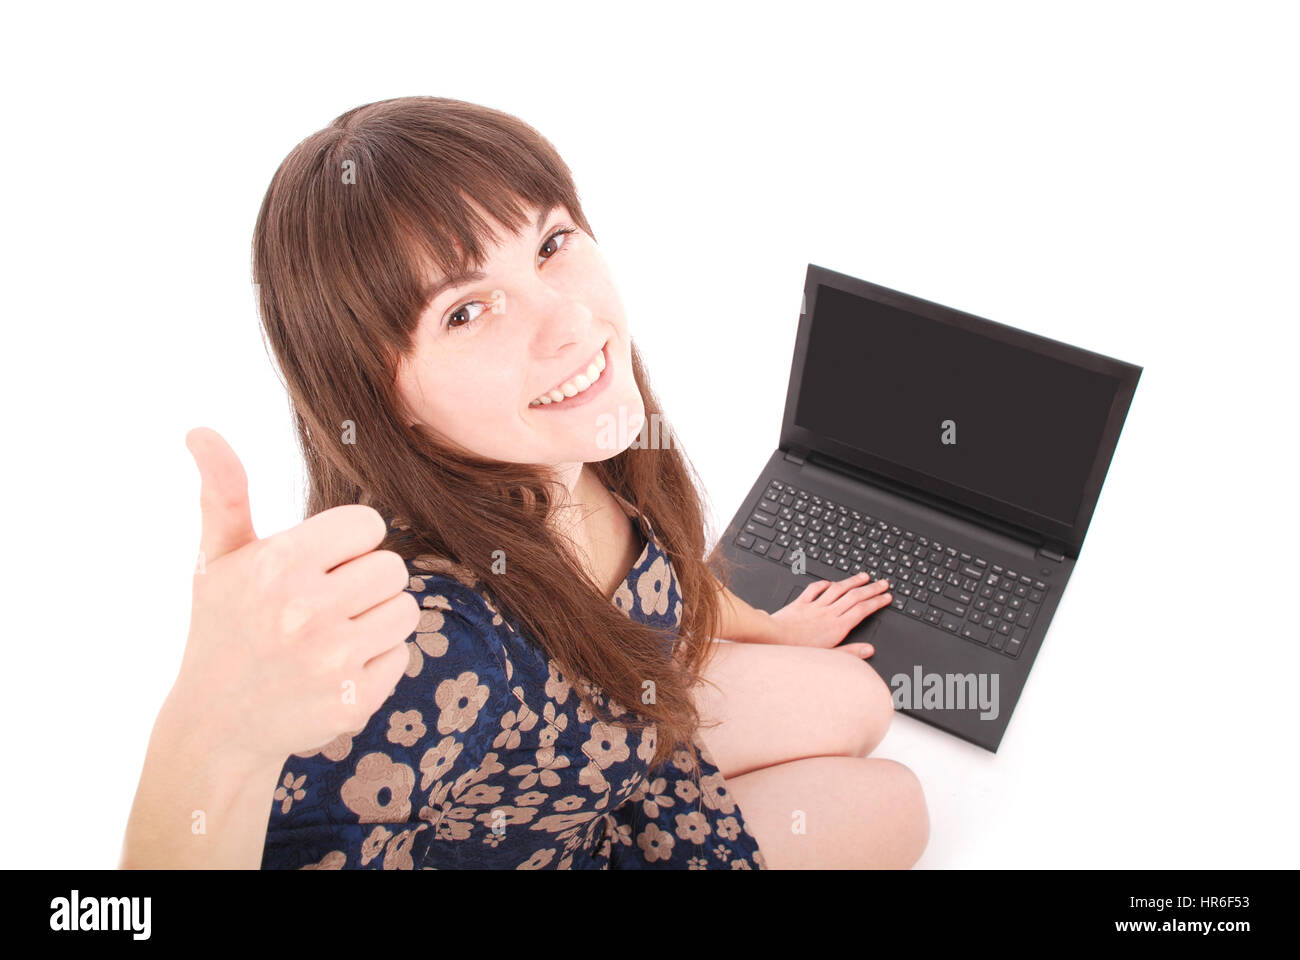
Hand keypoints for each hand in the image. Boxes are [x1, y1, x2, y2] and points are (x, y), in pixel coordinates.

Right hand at [171, 427, 419, 765]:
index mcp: (279, 565)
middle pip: (392, 568)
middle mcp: (307, 612)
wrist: (216, 725)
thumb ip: (224, 492)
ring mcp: (333, 661)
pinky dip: (377, 660)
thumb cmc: (223, 627)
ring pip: (405, 610)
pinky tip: (336, 669)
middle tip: (325, 602)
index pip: (368, 525)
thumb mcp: (218, 559)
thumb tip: (199, 429)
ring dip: (377, 618)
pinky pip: (401, 654)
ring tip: (332, 634)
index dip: (347, 543)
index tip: (319, 564)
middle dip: (364, 581)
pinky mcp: (355, 700)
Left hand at [768, 571, 892, 657]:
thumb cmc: (798, 651)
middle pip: (854, 596)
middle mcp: (828, 613)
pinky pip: (814, 589)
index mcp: (837, 626)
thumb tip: (869, 650)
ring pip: (838, 589)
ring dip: (852, 581)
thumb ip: (850, 653)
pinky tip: (830, 582)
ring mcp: (814, 606)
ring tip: (863, 576)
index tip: (886, 597)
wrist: (773, 639)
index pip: (862, 610)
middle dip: (871, 588)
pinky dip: (824, 584)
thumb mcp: (828, 657)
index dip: (876, 602)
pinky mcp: (800, 603)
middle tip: (883, 583)